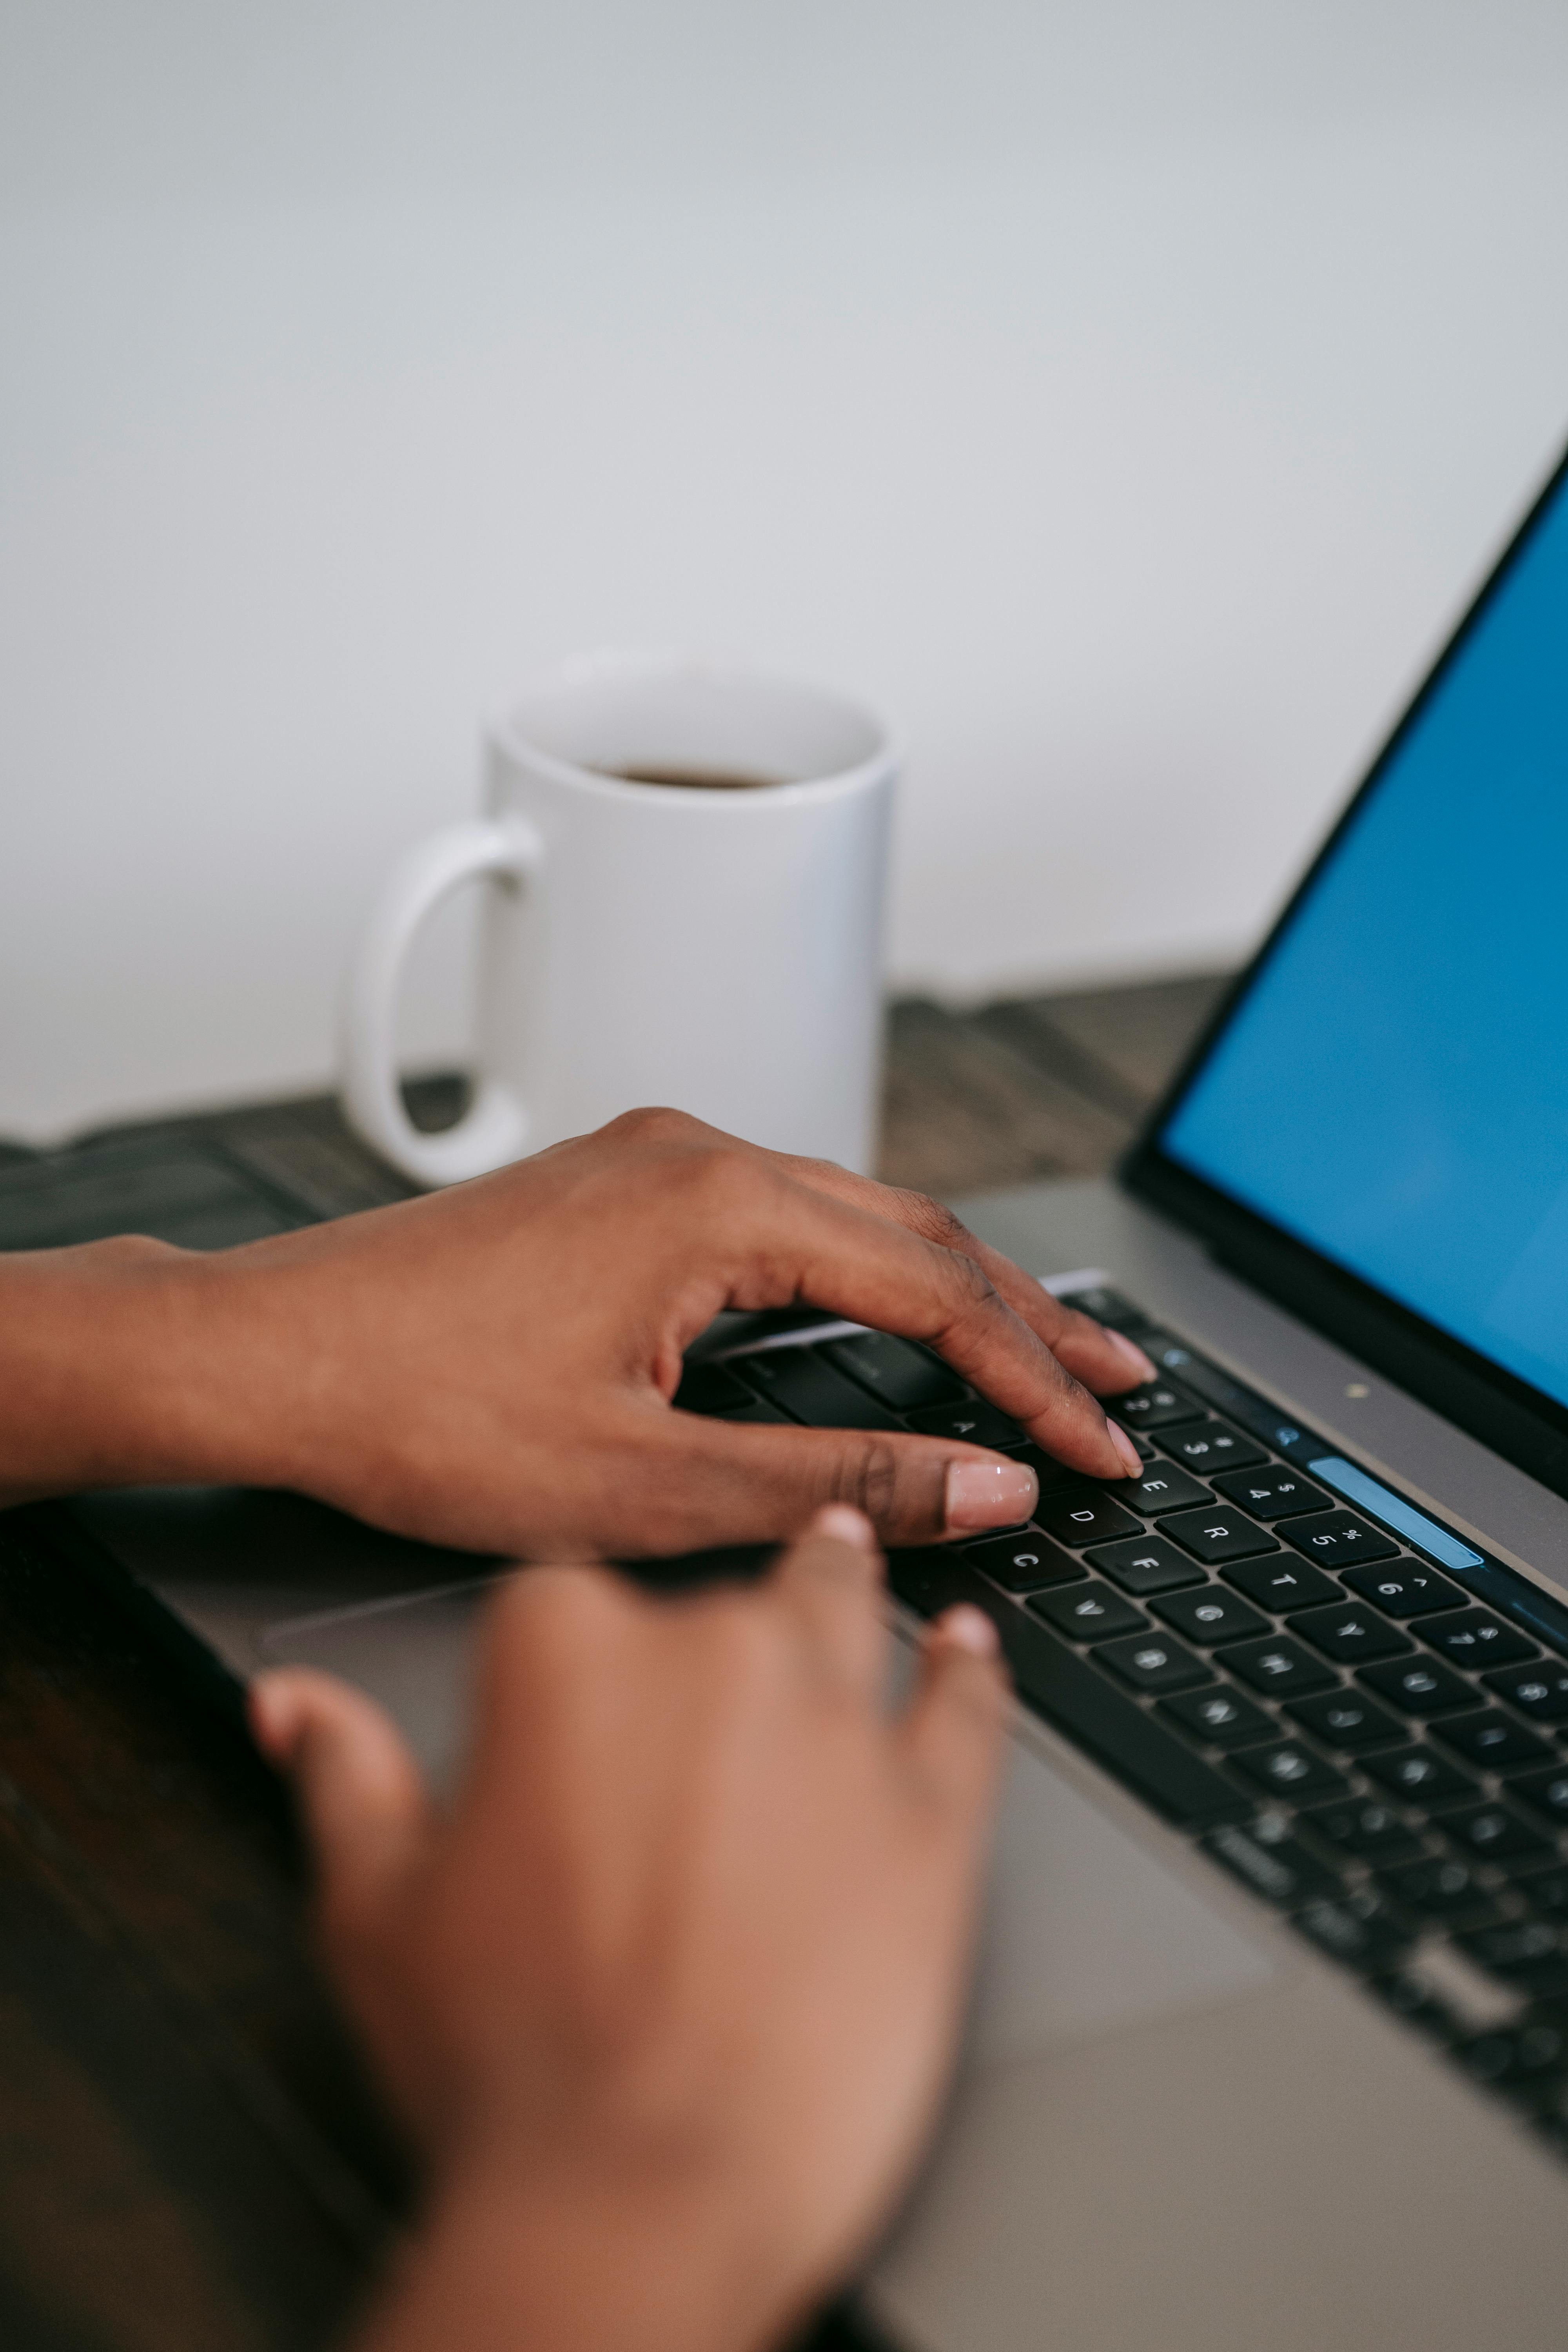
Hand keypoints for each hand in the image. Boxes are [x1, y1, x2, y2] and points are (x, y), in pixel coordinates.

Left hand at [0, 1106, 1150, 1552]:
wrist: (265, 1358)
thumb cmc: (419, 1416)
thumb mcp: (646, 1484)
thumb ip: (834, 1482)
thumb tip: (980, 1486)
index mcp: (717, 1206)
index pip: (935, 1290)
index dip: (1034, 1380)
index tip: (1105, 1443)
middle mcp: (696, 1154)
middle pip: (916, 1233)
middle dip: (1027, 1318)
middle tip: (1121, 1384)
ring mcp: (654, 1161)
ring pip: (855, 1218)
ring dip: (953, 1288)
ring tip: (1042, 1353)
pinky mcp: (621, 1188)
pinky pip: (788, 1216)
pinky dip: (869, 1271)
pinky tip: (901, 1312)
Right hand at [250, 1509, 1008, 2351]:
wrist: (638, 2198)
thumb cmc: (509, 2068)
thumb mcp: (377, 1911)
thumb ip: (346, 1780)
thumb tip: (296, 1708)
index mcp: (567, 1650)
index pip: (572, 1606)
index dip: (573, 1672)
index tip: (577, 1719)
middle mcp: (710, 1654)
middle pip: (721, 1607)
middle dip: (712, 1653)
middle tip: (709, 1697)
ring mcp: (833, 1729)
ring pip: (849, 1622)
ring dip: (845, 1600)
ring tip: (847, 1576)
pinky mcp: (933, 1816)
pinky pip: (967, 1710)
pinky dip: (969, 1675)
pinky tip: (968, 1653)